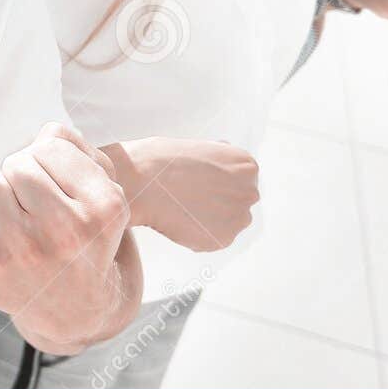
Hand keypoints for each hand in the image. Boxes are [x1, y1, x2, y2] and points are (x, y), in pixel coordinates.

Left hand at [0, 122, 133, 353]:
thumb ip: (76, 148)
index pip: (51, 146)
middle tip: (30, 196)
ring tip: (13, 209)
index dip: (47, 157)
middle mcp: (67, 231)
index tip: (56, 182)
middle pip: (18, 163)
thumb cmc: (84, 235)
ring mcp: (25, 250)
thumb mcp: (102, 191)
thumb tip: (44, 131)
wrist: (75, 307)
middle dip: (20, 172)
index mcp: (103, 207)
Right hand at [110, 137, 259, 250]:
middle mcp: (249, 192)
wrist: (137, 182)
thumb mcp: (199, 148)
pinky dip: (196, 234)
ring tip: (180, 207)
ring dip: (207, 219)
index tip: (198, 182)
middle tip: (188, 197)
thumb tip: (224, 175)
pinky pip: (211, 240)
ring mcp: (238, 218)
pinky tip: (178, 220)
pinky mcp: (222, 240)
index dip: (217, 182)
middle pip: (237, 202)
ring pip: (226, 223)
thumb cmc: (158, 160)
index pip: (241, 180)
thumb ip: (220, 163)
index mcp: (247, 165)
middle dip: (216, 202)